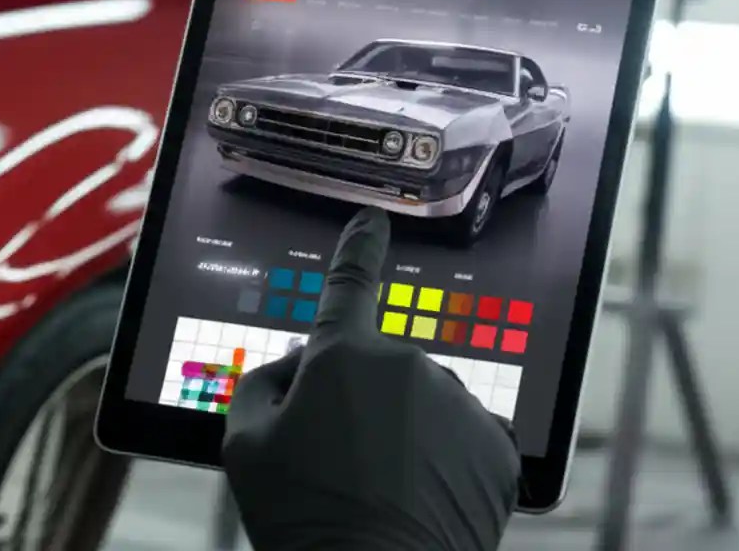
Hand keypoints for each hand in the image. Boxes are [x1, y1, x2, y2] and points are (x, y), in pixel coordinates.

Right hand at [223, 207, 519, 550]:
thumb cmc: (304, 518)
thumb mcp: (243, 446)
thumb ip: (263, 384)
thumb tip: (297, 365)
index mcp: (343, 355)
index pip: (349, 283)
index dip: (358, 246)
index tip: (372, 220)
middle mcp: (409, 364)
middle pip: (376, 369)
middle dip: (356, 400)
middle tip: (335, 462)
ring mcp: (459, 404)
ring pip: (421, 405)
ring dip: (403, 433)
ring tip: (378, 490)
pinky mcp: (494, 447)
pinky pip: (460, 439)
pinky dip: (441, 462)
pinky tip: (417, 498)